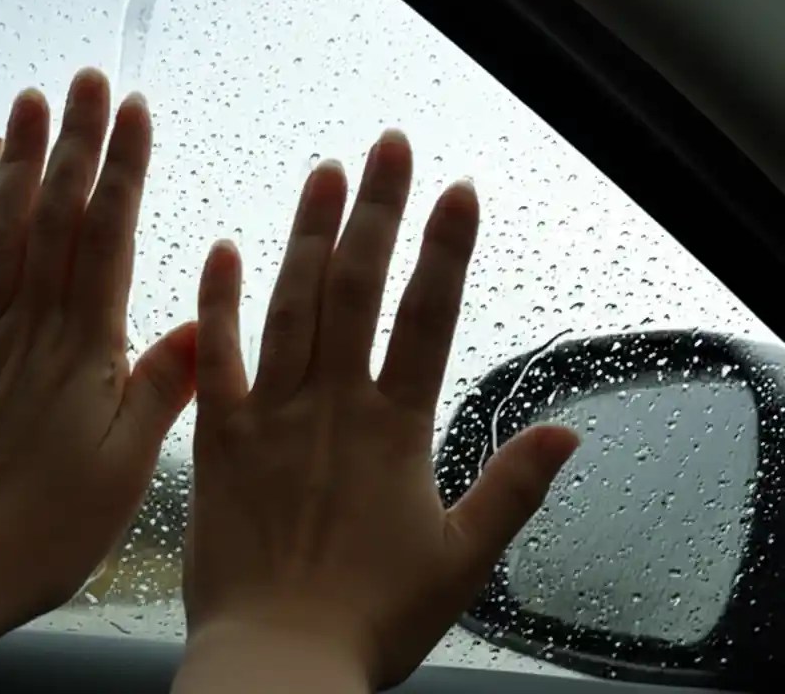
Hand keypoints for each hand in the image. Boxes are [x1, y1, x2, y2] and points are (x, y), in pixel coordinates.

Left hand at [0, 68, 196, 629]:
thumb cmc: (54, 527)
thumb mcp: (130, 466)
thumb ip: (163, 388)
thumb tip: (203, 319)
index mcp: (85, 353)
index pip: (108, 240)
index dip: (122, 171)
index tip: (136, 113)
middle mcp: (33, 330)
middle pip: (55, 219)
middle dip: (74, 143)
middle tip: (87, 78)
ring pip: (4, 235)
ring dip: (17, 163)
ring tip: (27, 101)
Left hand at [180, 131, 578, 689]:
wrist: (276, 660)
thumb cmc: (368, 619)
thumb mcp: (462, 560)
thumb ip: (514, 488)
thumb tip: (571, 431)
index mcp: (394, 431)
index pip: (428, 318)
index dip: (444, 250)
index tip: (456, 191)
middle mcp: (333, 407)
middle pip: (359, 290)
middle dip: (376, 212)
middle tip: (387, 145)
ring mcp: (271, 417)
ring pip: (292, 307)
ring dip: (308, 236)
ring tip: (324, 174)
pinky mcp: (217, 438)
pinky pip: (214, 358)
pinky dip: (217, 303)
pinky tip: (221, 248)